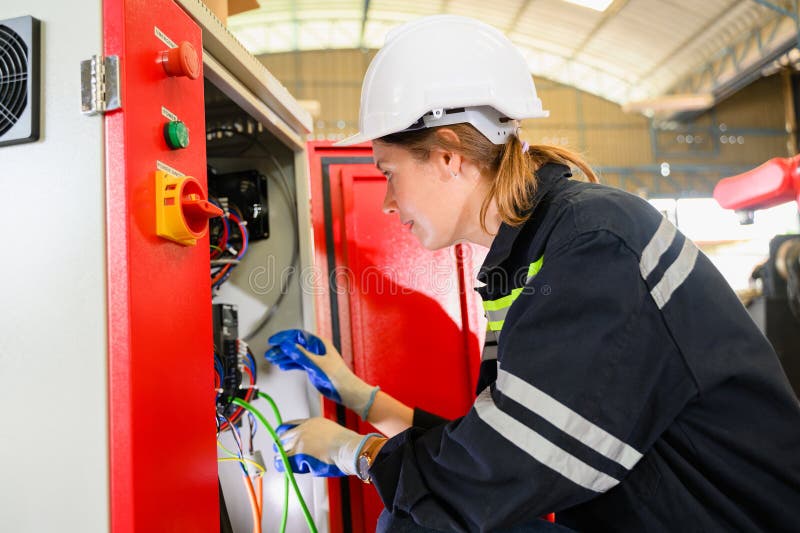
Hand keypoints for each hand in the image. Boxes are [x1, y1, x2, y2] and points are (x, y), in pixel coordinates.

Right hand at [265, 329, 379, 419]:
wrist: (347, 391)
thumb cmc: (337, 376)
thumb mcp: (316, 364)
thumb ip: (301, 354)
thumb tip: (287, 345)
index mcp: (319, 343)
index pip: (298, 335)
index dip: (284, 337)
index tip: (273, 341)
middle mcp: (317, 349)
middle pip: (295, 345)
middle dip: (282, 349)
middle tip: (270, 353)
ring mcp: (315, 358)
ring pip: (296, 354)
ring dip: (284, 357)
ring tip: (273, 360)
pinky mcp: (314, 368)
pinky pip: (299, 363)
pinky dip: (291, 364)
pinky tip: (283, 366)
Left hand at [273, 417, 379, 476]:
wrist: (349, 448)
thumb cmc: (347, 444)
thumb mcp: (331, 432)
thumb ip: (320, 436)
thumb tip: (317, 446)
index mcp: (311, 423)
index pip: (289, 425)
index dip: (285, 434)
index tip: (283, 440)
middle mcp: (303, 430)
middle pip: (282, 437)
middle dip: (281, 445)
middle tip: (282, 453)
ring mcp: (299, 442)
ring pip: (281, 450)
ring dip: (282, 456)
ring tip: (283, 462)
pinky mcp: (299, 455)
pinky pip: (284, 461)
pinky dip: (283, 465)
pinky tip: (284, 467)